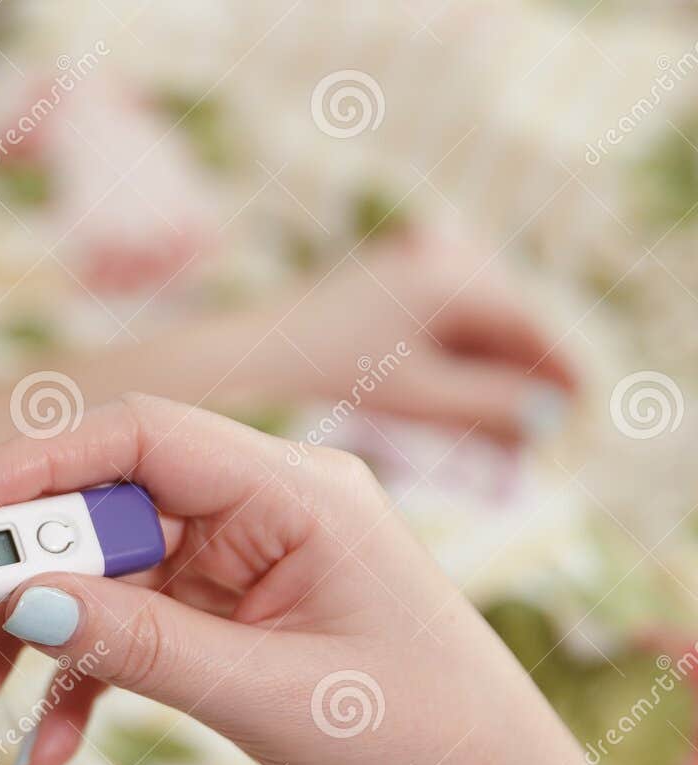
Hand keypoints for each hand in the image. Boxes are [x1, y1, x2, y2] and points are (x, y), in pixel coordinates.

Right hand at [0, 394, 610, 764]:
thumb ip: (143, 648)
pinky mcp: (216, 611)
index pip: (141, 440)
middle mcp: (257, 508)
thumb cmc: (416, 735)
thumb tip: (24, 605)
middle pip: (98, 511)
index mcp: (296, 491)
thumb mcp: (272, 696)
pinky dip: (74, 681)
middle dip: (10, 579)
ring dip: (24, 640)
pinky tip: (44, 744)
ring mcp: (233, 560)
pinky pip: (120, 628)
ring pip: (94, 575)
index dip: (33, 465)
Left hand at [255, 231, 577, 441]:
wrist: (256, 351)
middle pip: (505, 323)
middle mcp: (437, 260)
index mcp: (450, 277)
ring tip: (508, 427)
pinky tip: (466, 403)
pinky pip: (444, 325)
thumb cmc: (331, 372)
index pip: (526, 322)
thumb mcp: (417, 395)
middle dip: (526, 376)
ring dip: (494, 374)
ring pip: (475, 327)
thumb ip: (486, 404)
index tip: (585, 403)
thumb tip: (549, 416)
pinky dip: (460, 363)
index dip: (559, 366)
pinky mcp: (390, 288)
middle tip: (548, 426)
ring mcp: (413, 269)